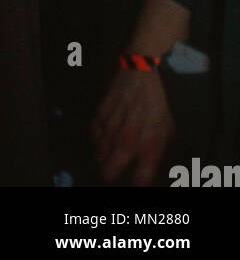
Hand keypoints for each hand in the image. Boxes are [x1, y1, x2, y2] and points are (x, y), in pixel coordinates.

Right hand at [90, 69, 175, 185]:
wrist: (139, 73)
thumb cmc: (156, 101)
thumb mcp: (167, 130)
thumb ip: (159, 152)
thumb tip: (155, 167)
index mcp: (148, 148)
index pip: (139, 182)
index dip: (137, 186)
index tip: (136, 184)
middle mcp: (126, 143)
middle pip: (108, 174)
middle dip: (111, 177)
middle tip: (116, 173)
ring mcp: (110, 130)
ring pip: (98, 157)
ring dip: (105, 157)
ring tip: (111, 153)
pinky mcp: (99, 117)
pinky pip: (93, 138)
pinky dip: (97, 141)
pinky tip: (104, 137)